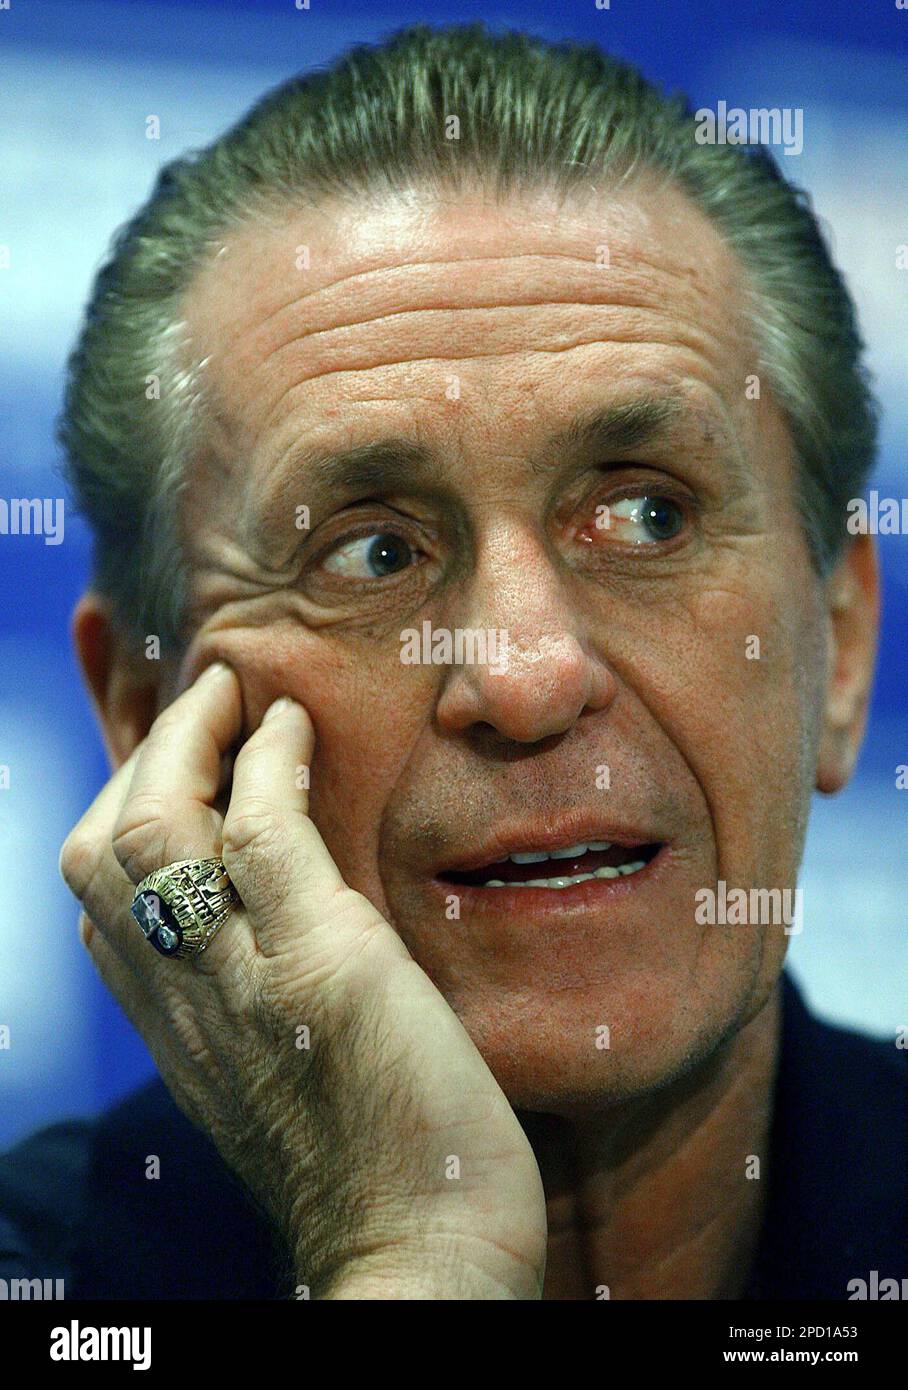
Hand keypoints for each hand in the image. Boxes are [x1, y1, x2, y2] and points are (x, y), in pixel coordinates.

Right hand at [59, 664, 546, 1298]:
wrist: (423, 1257)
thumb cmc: (378, 1170)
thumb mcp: (285, 1078)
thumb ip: (256, 1002)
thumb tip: (267, 928)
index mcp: (175, 1030)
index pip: (99, 899)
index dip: (121, 809)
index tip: (175, 761)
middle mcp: (185, 1001)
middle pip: (98, 850)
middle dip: (141, 758)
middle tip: (203, 707)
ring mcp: (245, 979)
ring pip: (151, 830)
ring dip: (189, 741)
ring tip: (238, 696)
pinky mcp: (320, 965)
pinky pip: (258, 835)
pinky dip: (265, 763)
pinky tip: (295, 732)